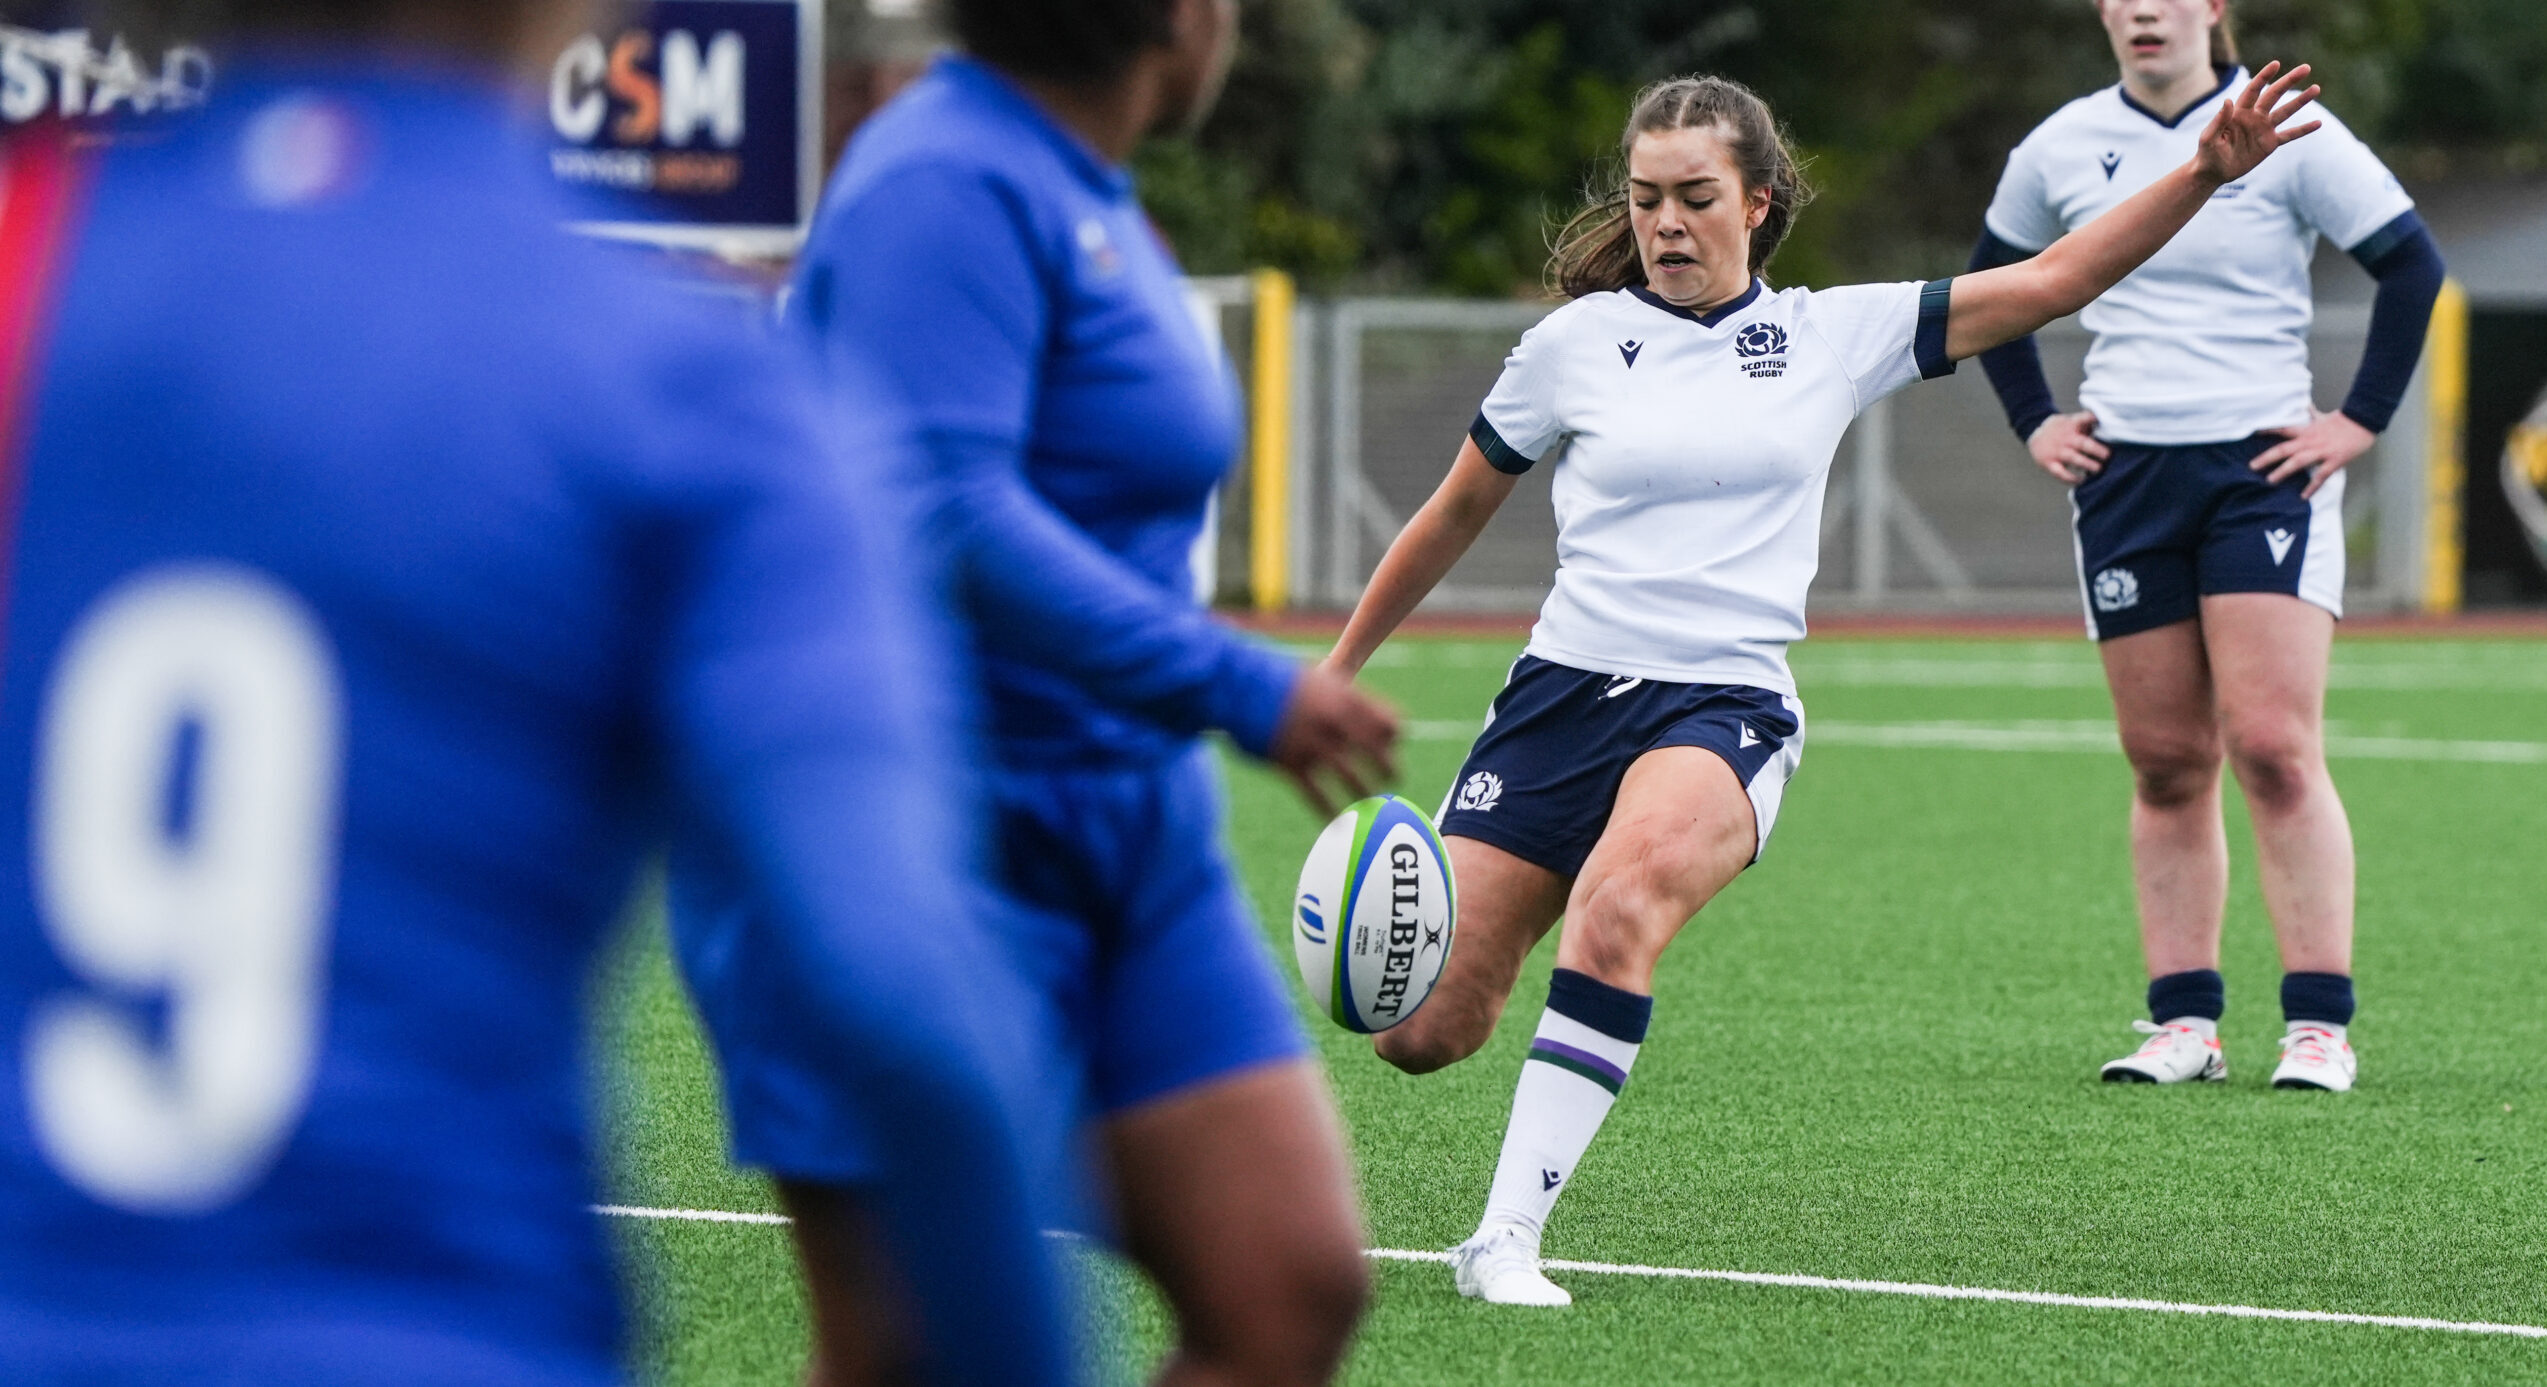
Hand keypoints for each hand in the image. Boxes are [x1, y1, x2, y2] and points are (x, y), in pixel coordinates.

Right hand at [1268, 663, 1399, 817]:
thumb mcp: (1316, 677)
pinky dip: (1328, 810)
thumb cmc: (1277, 679)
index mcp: (1345, 698)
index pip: (1387, 721)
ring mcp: (1313, 745)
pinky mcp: (1290, 764)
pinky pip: (1316, 794)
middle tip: (1395, 780)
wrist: (1239, 685)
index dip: (1395, 735)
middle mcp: (1335, 723)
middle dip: (1389, 769)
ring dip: (1364, 792)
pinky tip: (1335, 821)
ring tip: (1369, 801)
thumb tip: (1355, 701)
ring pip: (1350, 777)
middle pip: (1376, 752)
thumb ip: (1339, 691)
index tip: (1395, 745)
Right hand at [2027, 411, 2108, 484]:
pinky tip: (2081, 480)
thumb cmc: (2060, 429)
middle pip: (2082, 443)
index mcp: (2071, 426)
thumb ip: (2084, 422)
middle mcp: (2064, 439)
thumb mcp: (2069, 420)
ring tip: (2098, 469)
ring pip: (2073, 458)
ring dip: (2086, 464)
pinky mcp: (2049, 463)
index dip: (2090, 419)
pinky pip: (2060, 473)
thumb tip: (2103, 423)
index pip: (2082, 419)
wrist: (2034, 436)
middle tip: (2107, 456)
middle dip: (2096, 449)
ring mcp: (2057, 451)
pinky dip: (2071, 478)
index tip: (2098, 420)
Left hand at [2193, 61, 2321, 185]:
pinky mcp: (2269, 143)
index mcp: (2239, 112)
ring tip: (2316, 88)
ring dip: (2301, 101)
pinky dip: (2303, 130)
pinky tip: (2318, 123)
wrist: (2213, 172)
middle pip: (2274, 95)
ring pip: (2286, 111)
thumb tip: (2228, 100)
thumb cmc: (2207, 153)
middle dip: (2289, 81)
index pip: (2253, 90)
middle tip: (2306, 68)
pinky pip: (2290, 135)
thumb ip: (2218, 120)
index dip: (2264, 77)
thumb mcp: (2209, 138)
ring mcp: (2263, 129)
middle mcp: (2254, 117)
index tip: (2276, 64)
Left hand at [2251, 407, 2373, 497]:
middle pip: (2284, 449)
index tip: (2253, 435)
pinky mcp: (2334, 460)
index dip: (2268, 431)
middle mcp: (2310, 441)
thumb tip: (2306, 406)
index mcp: (2307, 430)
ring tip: (2270, 481)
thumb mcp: (2324, 416)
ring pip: (2298, 462)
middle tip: (2252, 467)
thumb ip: (2312, 415)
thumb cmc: (2343, 420)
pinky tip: (2303, 496)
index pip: (2283, 429)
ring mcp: (2321, 451)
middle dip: (2267, 458)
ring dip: (2283, 471)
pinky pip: (2321, 476)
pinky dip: (2312, 486)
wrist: (2363, 421)